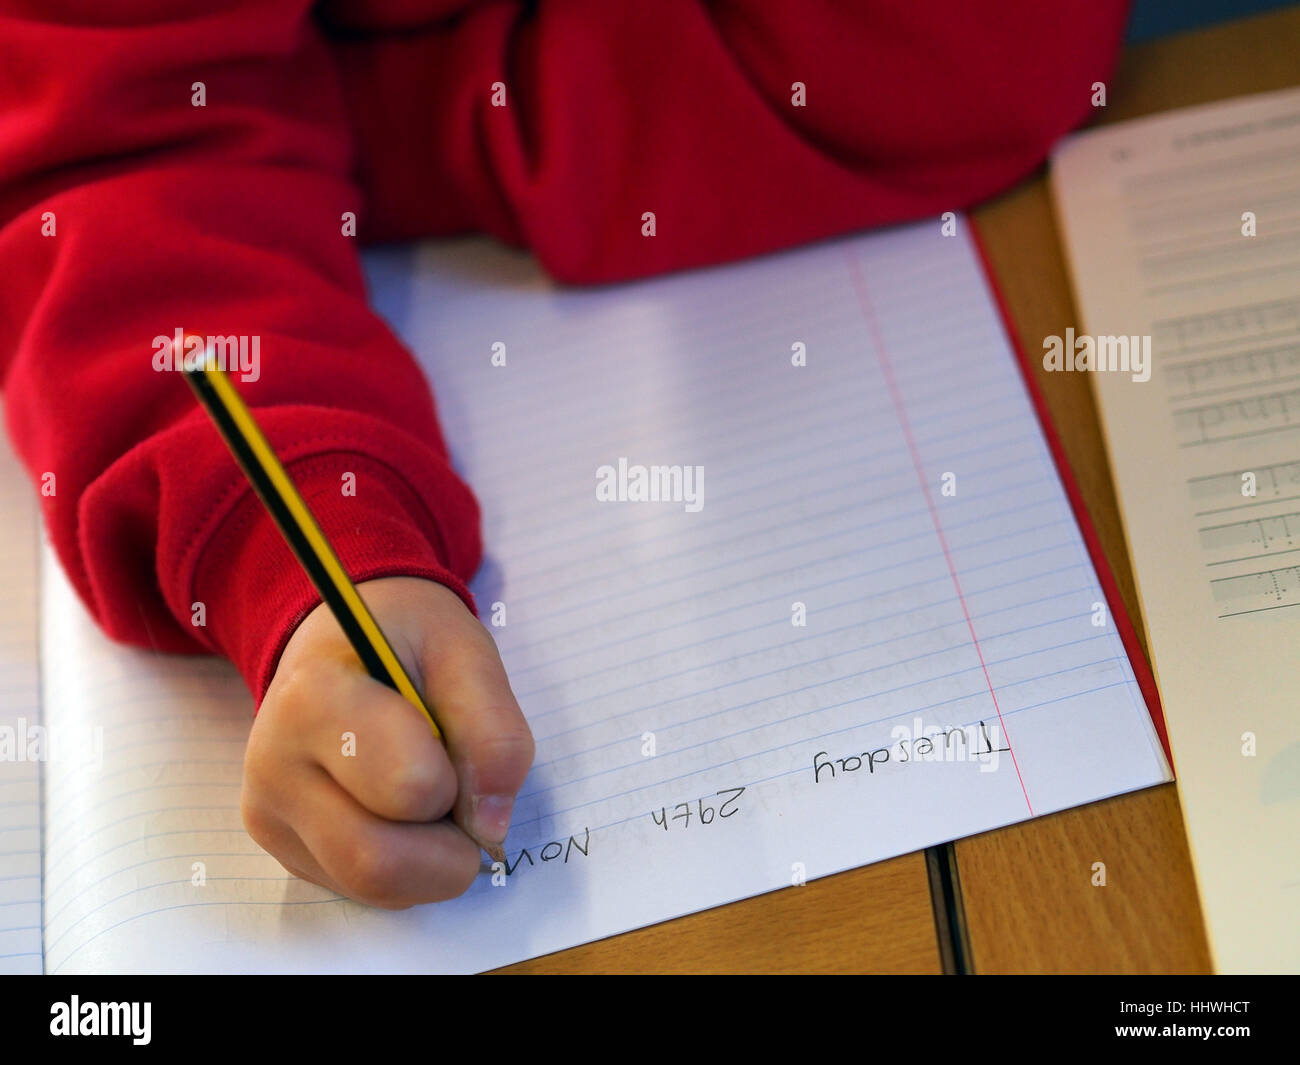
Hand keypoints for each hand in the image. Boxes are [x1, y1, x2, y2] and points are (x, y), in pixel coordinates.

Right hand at [243, 577, 533, 907]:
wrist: (340, 639)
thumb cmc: (405, 639)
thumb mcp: (464, 651)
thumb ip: (493, 731)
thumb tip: (490, 827)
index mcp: (314, 698)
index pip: (408, 786)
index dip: (457, 778)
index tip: (452, 742)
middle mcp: (274, 764)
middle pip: (376, 861)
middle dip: (447, 847)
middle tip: (460, 795)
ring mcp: (270, 814)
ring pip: (370, 888)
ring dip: (430, 862)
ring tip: (431, 800)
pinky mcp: (282, 849)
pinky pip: (362, 891)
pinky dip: (406, 868)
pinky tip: (400, 812)